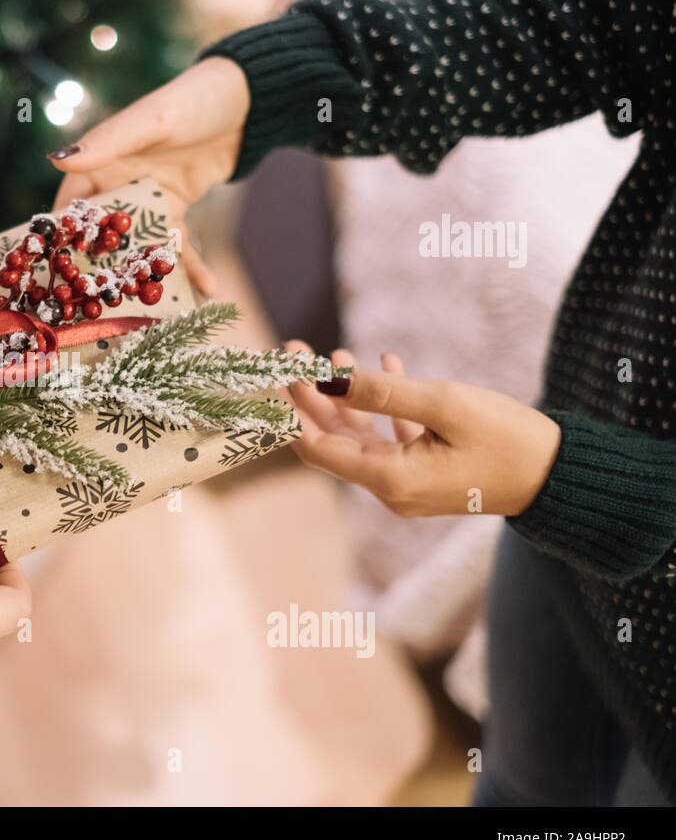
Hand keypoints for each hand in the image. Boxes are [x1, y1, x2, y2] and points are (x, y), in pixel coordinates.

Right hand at [46, 57, 251, 295]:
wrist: (243, 101)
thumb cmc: (190, 101)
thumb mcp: (150, 122)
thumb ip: (107, 143)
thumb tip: (57, 159)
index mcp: (100, 162)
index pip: (70, 207)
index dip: (60, 239)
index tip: (55, 274)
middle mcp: (118, 184)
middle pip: (101, 235)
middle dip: (101, 269)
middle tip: (104, 305)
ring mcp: (147, 200)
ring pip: (138, 246)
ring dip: (146, 275)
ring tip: (154, 307)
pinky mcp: (175, 210)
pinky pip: (178, 245)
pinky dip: (191, 266)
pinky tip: (208, 288)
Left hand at [284, 345, 561, 516]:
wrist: (562, 476)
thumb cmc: (509, 439)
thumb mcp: (445, 404)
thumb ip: (384, 392)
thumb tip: (329, 378)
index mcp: (389, 479)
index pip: (318, 446)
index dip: (293, 409)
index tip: (277, 372)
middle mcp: (390, 489)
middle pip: (334, 439)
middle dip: (313, 393)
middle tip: (293, 350)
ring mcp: (408, 484)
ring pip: (362, 435)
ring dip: (347, 394)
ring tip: (333, 352)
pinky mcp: (427, 474)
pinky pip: (393, 437)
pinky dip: (385, 405)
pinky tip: (385, 364)